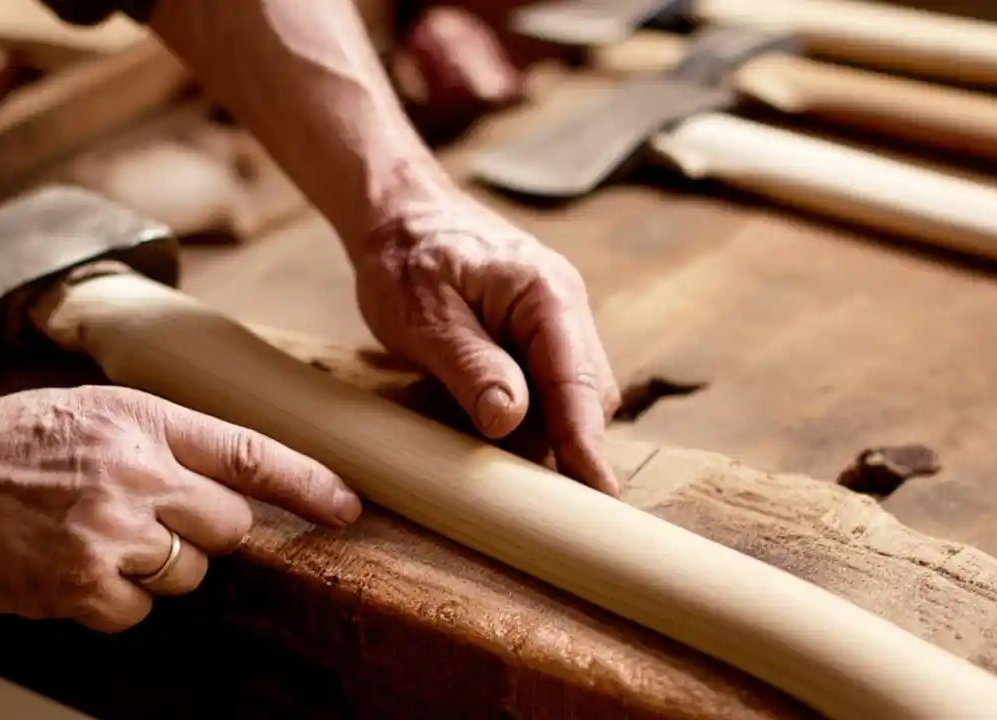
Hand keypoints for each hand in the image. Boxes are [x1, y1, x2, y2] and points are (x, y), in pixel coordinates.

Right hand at [0, 385, 360, 632]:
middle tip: (151, 522)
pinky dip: (112, 602)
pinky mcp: (80, 585)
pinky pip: (137, 611)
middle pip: (229, 526)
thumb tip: (224, 482)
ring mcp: (110, 532)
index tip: (347, 506)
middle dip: (204, 533)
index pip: (248, 451)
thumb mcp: (85, 412)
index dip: (307, 483)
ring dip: (155, 569)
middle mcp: (136, 473)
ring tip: (93, 540)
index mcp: (141, 420)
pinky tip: (70, 571)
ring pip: (188, 575)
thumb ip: (159, 441)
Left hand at [353, 194, 621, 493]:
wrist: (399, 215)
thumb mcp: (425, 316)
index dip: (586, 442)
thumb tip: (509, 421)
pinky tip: (496, 442)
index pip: (577, 381)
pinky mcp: (533, 340)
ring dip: (547, 437)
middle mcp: (563, 309)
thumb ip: (470, 366)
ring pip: (569, 397)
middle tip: (547, 505)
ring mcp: (552, 325)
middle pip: (586, 395)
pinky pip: (545, 390)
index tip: (597, 493)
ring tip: (516, 481)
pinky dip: (528, 421)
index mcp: (546, 294)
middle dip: (572, 447)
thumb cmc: (407, 257)